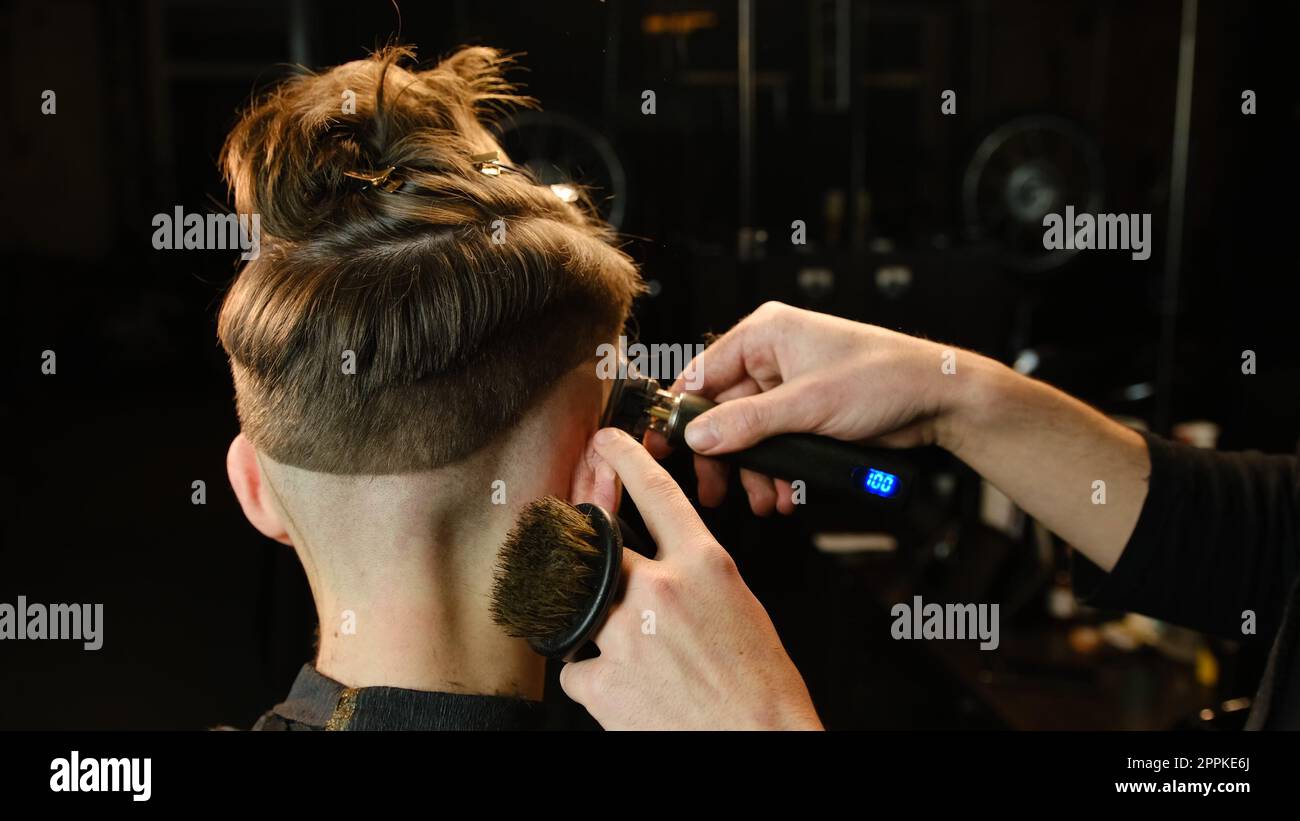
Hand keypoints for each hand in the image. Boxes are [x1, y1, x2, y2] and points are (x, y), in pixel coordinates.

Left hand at [561, 427, 822, 729]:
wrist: (761, 742)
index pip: (657, 493)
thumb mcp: (740, 607)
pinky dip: (593, 679)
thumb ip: (698, 577)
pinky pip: (575, 669)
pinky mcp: (603, 681)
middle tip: (597, 571)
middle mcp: (661, 591)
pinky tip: (624, 690)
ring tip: (631, 652)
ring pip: (581, 608)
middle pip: (601, 545)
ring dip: (595, 627)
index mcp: (705, 566)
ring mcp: (626, 634)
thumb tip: (666, 570)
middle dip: (593, 555)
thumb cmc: (762, 687)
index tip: (606, 442)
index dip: (626, 457)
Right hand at [659, 301, 992, 514]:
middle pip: (723, 410)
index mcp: (765, 333)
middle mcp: (773, 355)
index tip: (661, 446)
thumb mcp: (807, 405)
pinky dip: (778, 470)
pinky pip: (776, 443)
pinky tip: (786, 493)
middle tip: (714, 491)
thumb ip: (748, 423)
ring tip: (762, 500)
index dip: (680, 412)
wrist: (939, 398)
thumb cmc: (884, 378)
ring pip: (750, 434)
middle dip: (724, 455)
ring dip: (754, 471)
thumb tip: (699, 436)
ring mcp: (790, 385)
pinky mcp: (808, 411)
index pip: (702, 372)